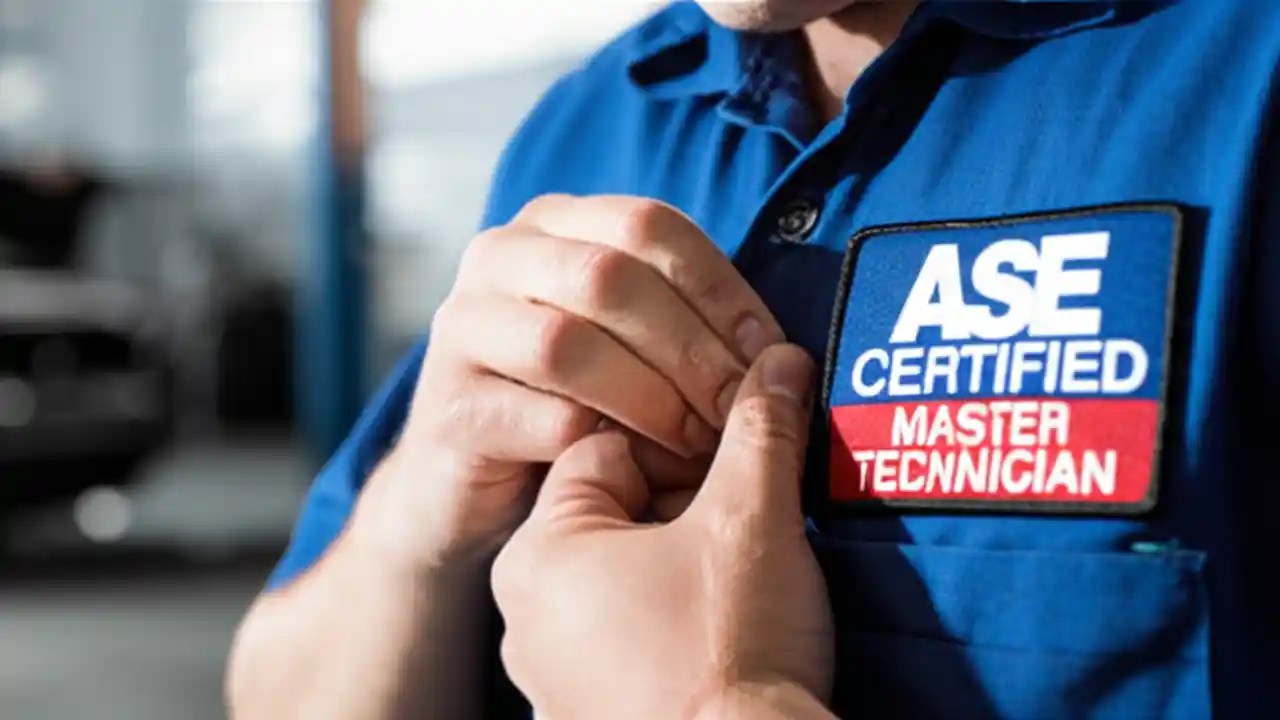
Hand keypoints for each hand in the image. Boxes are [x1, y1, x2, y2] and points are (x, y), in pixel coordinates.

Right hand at [356, 195, 784, 571]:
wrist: (473, 487)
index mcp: (553, 224)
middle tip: (742, 409)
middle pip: (610, 277)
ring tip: (700, 446)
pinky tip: (645, 474)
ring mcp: (463, 328)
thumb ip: (687, 325)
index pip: (649, 225)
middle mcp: (498, 257)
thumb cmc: (574, 405)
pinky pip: (544, 418)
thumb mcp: (631, 347)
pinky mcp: (449, 408)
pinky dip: (609, 447)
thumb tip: (782, 358)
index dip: (721, 288)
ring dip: (653, 398)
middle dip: (692, 348)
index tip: (771, 353)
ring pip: (569, 345)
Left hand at [492, 344, 834, 719]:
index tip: (736, 458)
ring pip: (624, 575)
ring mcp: (553, 673)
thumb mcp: (752, 519)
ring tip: (745, 573)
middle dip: (687, 500)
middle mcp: (526, 614)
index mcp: (540, 552)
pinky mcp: (588, 712)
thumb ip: (762, 428)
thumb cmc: (732, 651)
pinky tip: (726, 629)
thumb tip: (781, 362)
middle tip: (749, 514)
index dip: (682, 439)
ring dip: (685, 560)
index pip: (605, 448)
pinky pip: (626, 636)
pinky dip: (674, 619)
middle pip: (615, 509)